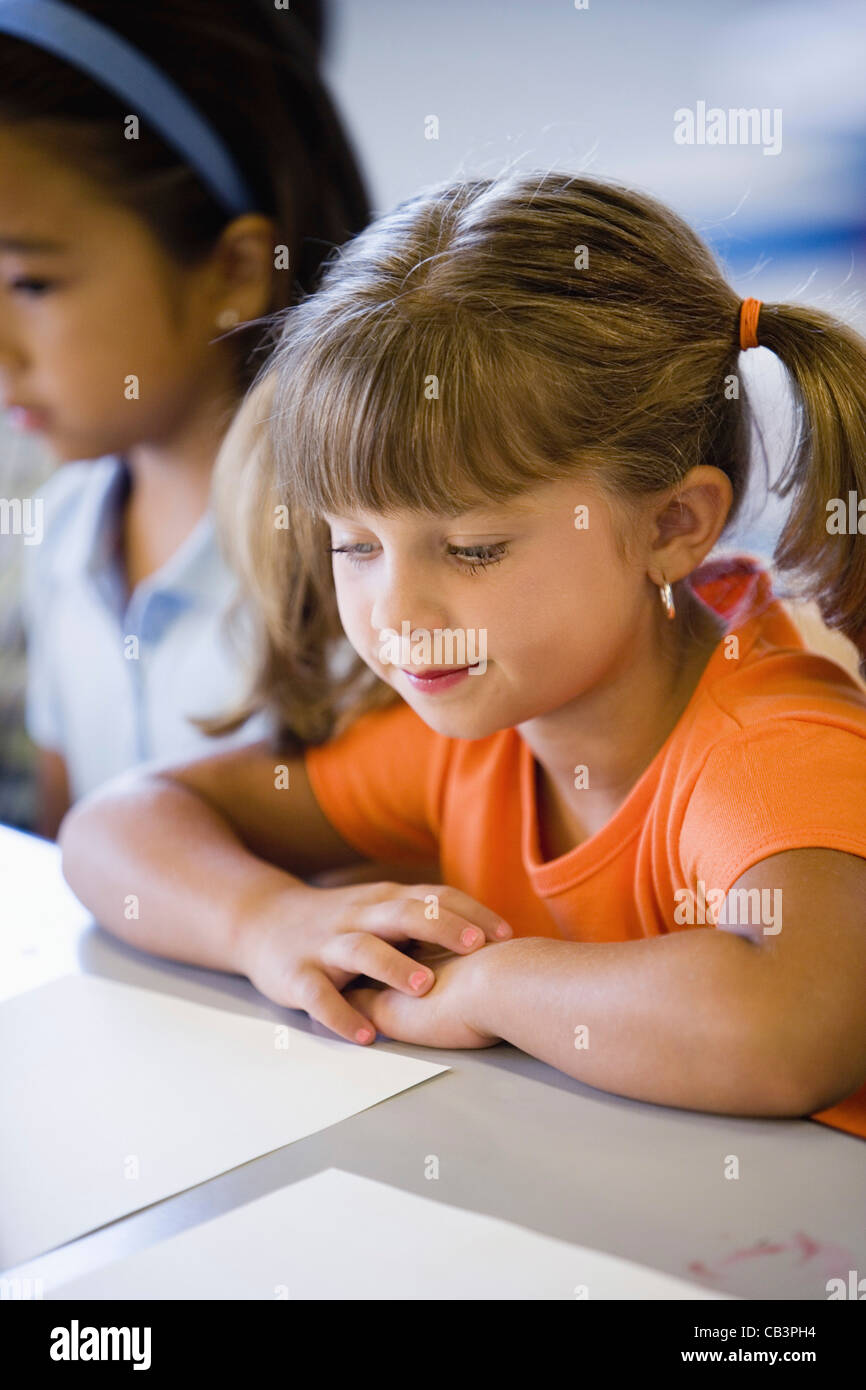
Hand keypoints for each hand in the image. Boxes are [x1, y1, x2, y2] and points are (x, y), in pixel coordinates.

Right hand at [236, 879, 510, 1045]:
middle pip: (404, 915)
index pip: (434, 898)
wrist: (262, 920)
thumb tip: (490, 937)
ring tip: (425, 987)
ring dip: (394, 967)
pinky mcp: (298, 976)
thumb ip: (425, 918)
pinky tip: (365, 1036)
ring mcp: (327, 946)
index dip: (470, 913)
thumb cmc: (340, 921)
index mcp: (384, 900)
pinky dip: (342, 1016)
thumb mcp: (381, 909)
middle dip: (442, 928)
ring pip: (363, 950)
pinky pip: (320, 997)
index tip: (507, 934)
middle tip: (478, 946)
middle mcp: (359, 917)